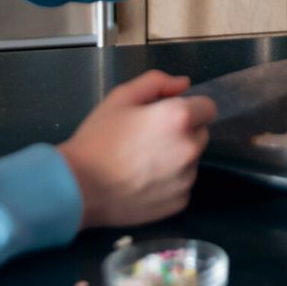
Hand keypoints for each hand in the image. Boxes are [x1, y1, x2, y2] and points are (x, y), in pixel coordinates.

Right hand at [57, 70, 216, 228]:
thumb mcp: (121, 97)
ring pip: (192, 161)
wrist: (78, 187)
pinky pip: (182, 185)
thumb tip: (184, 84)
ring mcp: (186, 179)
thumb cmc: (98, 139)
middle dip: (183, 132)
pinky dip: (169, 182)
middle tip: (150, 138)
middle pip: (201, 134)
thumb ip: (157, 83)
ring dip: (177, 158)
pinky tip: (143, 181)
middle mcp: (190, 149)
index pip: (208, 107)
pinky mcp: (179, 202)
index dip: (189, 108)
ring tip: (142, 162)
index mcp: (179, 118)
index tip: (167, 116)